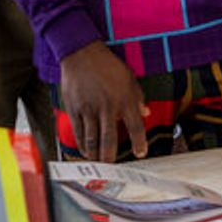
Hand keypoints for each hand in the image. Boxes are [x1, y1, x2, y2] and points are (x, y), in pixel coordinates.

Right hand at [59, 42, 148, 162]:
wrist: (82, 54)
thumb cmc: (107, 66)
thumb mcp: (129, 78)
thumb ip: (138, 98)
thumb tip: (147, 114)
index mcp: (124, 99)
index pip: (135, 126)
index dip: (139, 143)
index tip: (141, 153)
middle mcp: (107, 106)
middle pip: (109, 139)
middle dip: (110, 156)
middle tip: (112, 167)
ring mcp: (89, 109)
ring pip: (92, 139)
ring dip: (95, 154)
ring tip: (98, 162)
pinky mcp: (74, 109)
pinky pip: (78, 132)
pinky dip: (82, 144)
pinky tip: (85, 151)